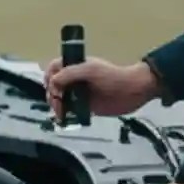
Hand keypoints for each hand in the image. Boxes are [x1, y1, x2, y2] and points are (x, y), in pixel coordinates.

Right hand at [42, 57, 159, 118]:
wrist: (133, 91)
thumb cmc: (114, 77)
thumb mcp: (90, 70)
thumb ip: (70, 74)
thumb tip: (53, 83)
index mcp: (75, 65)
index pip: (54, 68)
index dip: (50, 76)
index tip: (53, 87)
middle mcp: (75, 79)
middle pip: (54, 85)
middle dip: (51, 93)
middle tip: (57, 102)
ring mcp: (80, 93)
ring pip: (60, 99)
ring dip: (56, 105)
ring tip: (61, 112)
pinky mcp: (86, 107)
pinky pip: (70, 110)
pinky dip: (65, 114)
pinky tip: (65, 118)